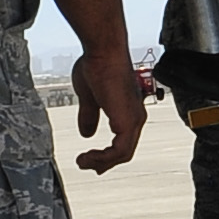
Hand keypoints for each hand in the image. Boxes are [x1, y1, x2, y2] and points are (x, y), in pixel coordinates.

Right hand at [71, 47, 148, 171]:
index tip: (91, 158)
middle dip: (105, 162)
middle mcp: (135, 117)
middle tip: (88, 166)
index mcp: (128, 110)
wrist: (103, 52)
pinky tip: (88, 156)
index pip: (123, 140)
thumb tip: (86, 133)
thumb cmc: (98, 65)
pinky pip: (119, 151)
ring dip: (101, 162)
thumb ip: (90, 115)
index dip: (108, 153)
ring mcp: (133, 120)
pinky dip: (103, 158)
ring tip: (83, 162)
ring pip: (123, 154)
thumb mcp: (90, 97)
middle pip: (125, 150)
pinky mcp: (127, 122)